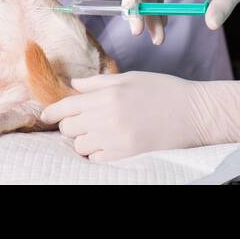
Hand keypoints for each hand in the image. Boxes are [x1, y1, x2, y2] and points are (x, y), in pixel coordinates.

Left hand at [42, 71, 239, 161]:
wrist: (193, 113)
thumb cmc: (163, 91)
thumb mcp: (130, 78)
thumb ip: (98, 82)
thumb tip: (73, 84)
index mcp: (107, 95)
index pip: (66, 106)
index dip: (52, 111)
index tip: (46, 115)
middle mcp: (107, 118)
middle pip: (69, 128)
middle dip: (71, 124)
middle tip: (84, 120)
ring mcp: (116, 140)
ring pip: (80, 146)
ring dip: (84, 140)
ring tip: (99, 132)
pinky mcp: (126, 156)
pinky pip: (97, 160)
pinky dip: (98, 153)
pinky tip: (109, 144)